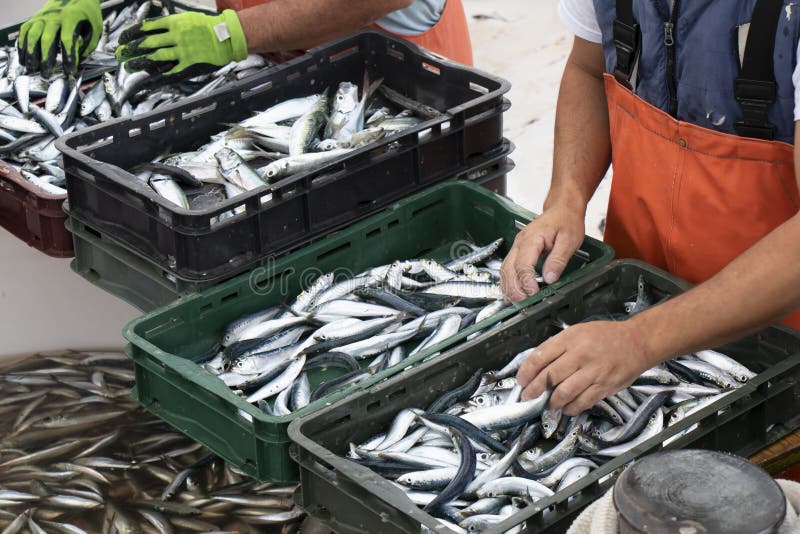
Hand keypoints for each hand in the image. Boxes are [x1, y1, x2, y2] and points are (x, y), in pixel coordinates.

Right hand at [19, 0, 101, 76]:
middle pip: (47, 39)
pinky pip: (25, 31)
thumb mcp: (94, 28)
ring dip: (31, 53)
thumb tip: (78, 60)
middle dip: (46, 58)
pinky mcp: (35, 18)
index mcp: (71, 18)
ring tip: (32, 67)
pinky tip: (24, 57)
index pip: (67, 40)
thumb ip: (87, 44)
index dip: (68, 57)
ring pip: (32, 35)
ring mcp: (42, 17)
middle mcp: (54, 17)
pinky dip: (23, 45)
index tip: (69, 71)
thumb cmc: (86, 14)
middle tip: (46, 73)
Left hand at [116, 10, 247, 76]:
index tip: (122, 39)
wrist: (228, 37)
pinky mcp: (189, 65)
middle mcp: (176, 36)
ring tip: (128, 67)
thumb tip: (150, 30)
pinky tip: (145, 84)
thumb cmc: (208, 27)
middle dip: (131, 50)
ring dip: (139, 63)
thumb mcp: (187, 18)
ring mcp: (182, 52)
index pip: (145, 27)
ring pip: (154, 58)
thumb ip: (170, 24)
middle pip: (147, 43)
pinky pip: (169, 74)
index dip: (131, 34)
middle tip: (119, 55)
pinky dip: (155, 80)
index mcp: (174, 22)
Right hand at [500, 205, 584, 301]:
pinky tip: (515, 293)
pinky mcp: (518, 252)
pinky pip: (508, 268)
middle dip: (514, 288)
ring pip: (505, 270)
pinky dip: (509, 282)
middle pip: (509, 269)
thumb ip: (558, 259)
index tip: (534, 293)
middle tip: (524, 303)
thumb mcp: (569, 240)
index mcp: (532, 238)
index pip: (523, 263)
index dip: (526, 281)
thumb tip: (549, 278)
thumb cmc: (566, 222)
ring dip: (509, 287)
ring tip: (518, 302)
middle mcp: (519, 243)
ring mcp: (516, 247)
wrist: (562, 209)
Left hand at [516, 321, 650, 415]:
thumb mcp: (577, 332)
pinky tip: (565, 408)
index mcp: (570, 338)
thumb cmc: (605, 336)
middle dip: (534, 390)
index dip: (526, 372)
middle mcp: (580, 355)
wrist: (637, 342)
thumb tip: (537, 366)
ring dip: (551, 402)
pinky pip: (582, 402)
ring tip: (547, 404)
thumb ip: (558, 347)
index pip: (540, 356)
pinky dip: (570, 408)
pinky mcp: (604, 386)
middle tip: (528, 396)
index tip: (521, 380)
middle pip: (549, 376)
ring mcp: (593, 372)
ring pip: (564, 392)